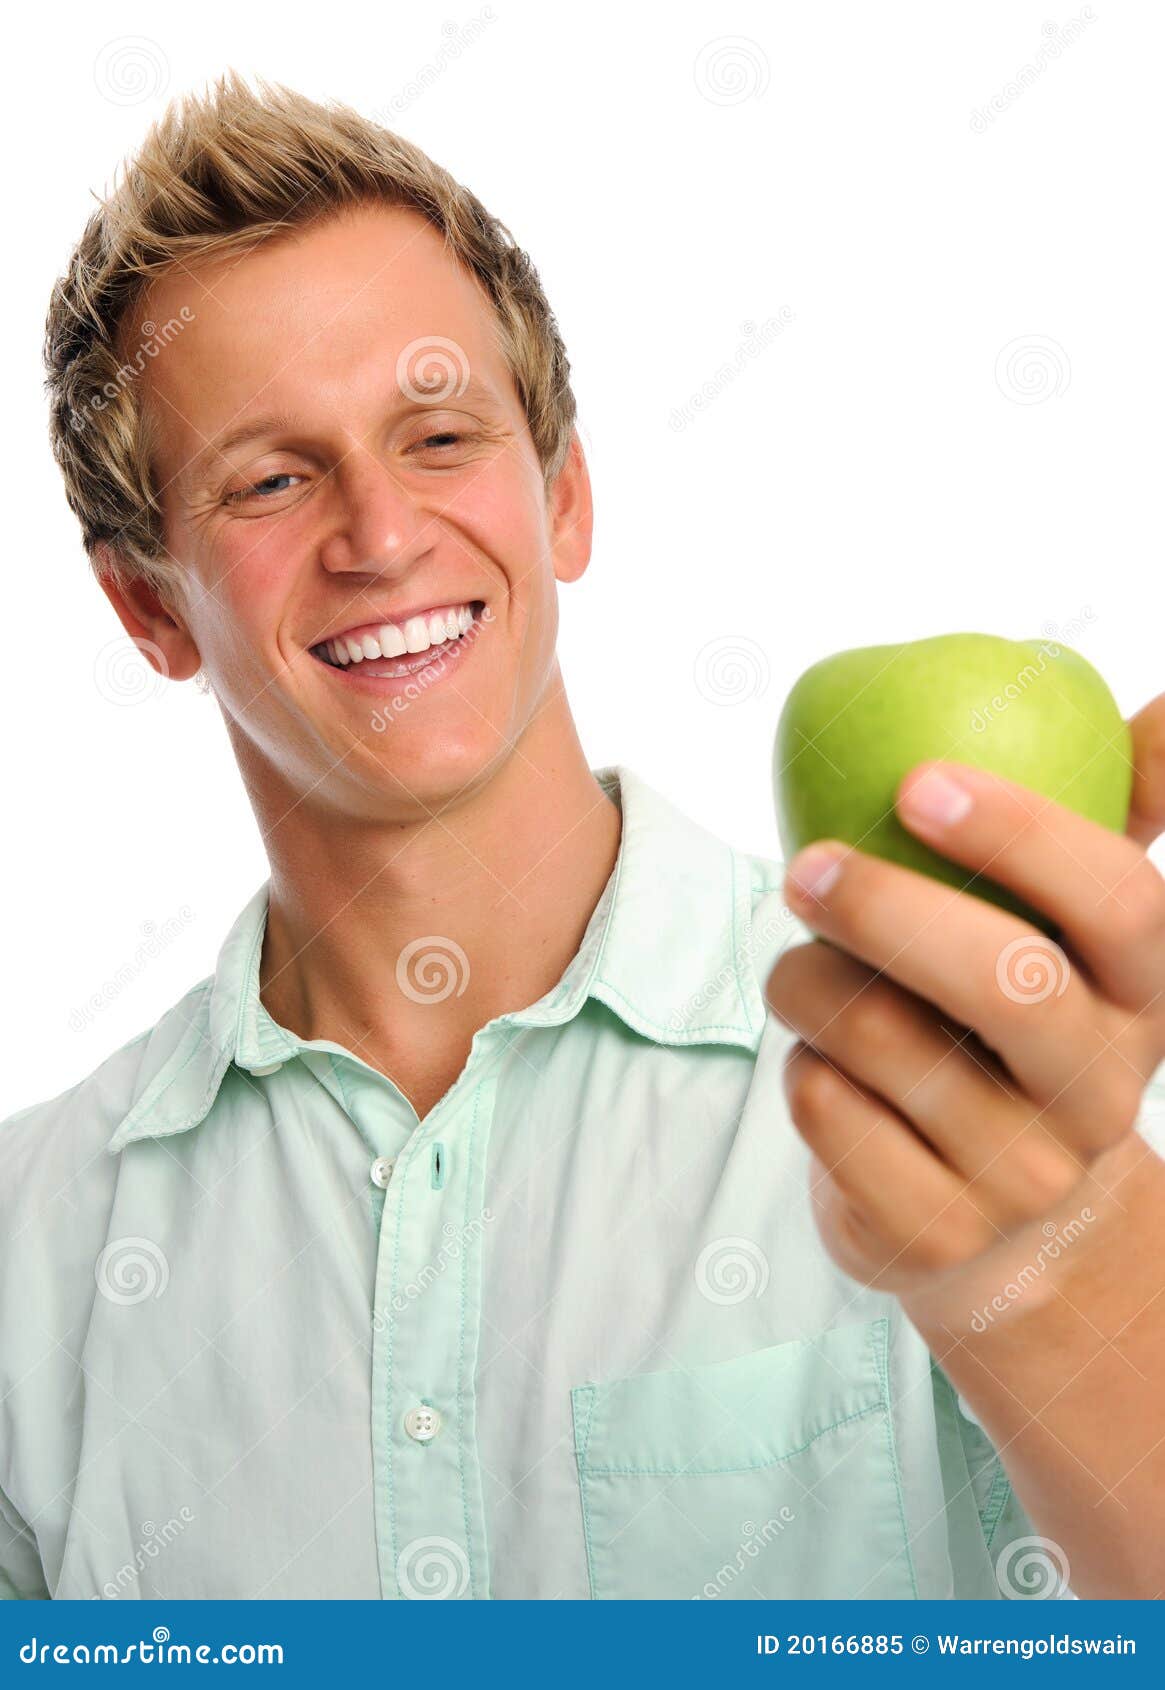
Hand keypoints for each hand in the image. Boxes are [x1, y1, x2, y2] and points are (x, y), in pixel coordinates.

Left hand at [764, 692, 1164, 1306]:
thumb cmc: (1018, 1033)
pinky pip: (830, 1117)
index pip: (1119, 902)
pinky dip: (800, 1068)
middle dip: (885, 908)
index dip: (1024, 833)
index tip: (921, 778)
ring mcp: (1021, 1174)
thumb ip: (1117, 823)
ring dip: (809, 984)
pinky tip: (816, 1060)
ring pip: (883, 1045)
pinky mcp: (934, 1232)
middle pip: (1005, 982)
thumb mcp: (1077, 942)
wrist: (1008, 1227)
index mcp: (1139, 994)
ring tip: (798, 968)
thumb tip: (1163, 708)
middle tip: (806, 867)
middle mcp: (1097, 1090)